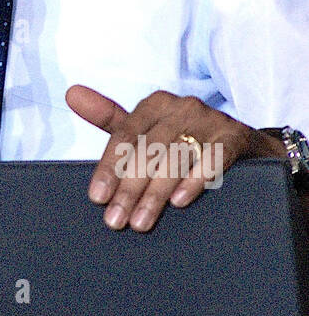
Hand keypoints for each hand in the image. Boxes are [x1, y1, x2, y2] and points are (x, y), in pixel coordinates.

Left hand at [65, 85, 286, 232]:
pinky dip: (196, 179)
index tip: (97, 198)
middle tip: (116, 220)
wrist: (244, 148)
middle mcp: (182, 106)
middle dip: (129, 188)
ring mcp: (211, 119)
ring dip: (156, 192)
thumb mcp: (147, 129)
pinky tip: (179, 201)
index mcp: (155, 104)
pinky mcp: (236, 136)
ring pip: (176, 156)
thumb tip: (71, 93)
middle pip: (149, 149)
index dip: (109, 167)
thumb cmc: (184, 140)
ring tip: (141, 222)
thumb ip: (110, 117)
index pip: (124, 135)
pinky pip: (214, 157)